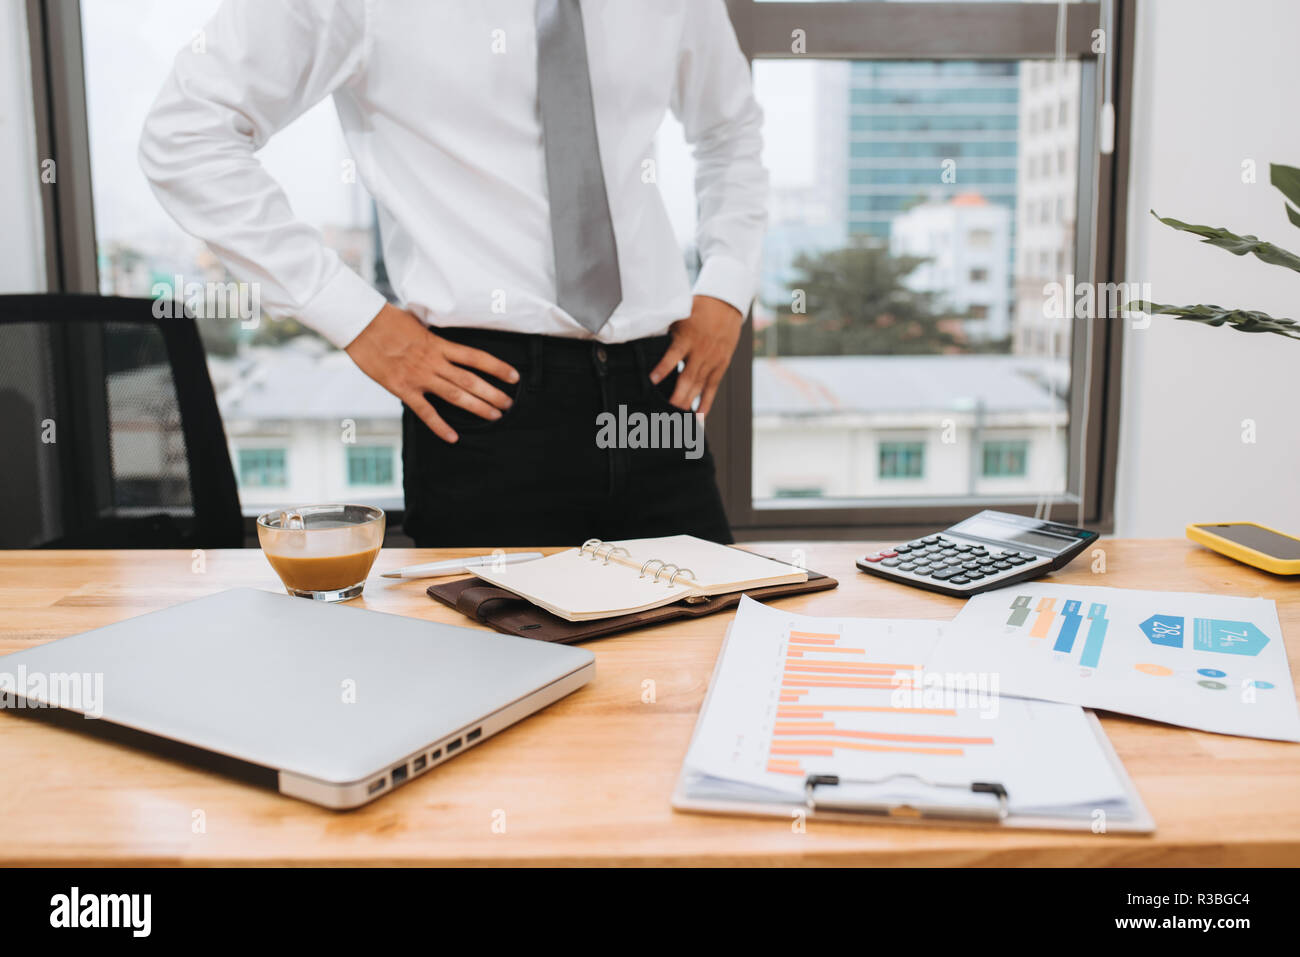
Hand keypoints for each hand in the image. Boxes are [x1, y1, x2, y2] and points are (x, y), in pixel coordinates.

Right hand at [344, 303, 518, 443]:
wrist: (361, 324)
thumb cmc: (388, 321)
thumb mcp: (419, 324)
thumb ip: (435, 338)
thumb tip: (446, 343)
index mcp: (439, 344)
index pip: (476, 357)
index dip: (498, 368)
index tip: (514, 377)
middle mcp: (434, 361)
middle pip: (471, 380)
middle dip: (493, 394)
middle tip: (509, 404)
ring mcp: (419, 376)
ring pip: (455, 395)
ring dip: (477, 407)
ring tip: (494, 416)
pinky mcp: (402, 388)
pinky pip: (425, 411)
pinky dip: (439, 426)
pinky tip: (453, 437)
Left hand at [648, 295, 744, 416]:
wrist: (726, 303)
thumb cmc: (699, 308)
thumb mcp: (679, 315)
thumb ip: (666, 331)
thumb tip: (644, 342)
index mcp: (687, 337)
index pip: (673, 356)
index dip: (662, 369)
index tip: (652, 382)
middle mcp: (701, 351)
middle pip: (687, 378)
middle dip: (677, 396)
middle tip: (665, 410)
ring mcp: (712, 360)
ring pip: (699, 386)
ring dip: (688, 402)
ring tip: (678, 416)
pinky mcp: (721, 365)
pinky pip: (712, 387)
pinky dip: (706, 402)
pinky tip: (699, 415)